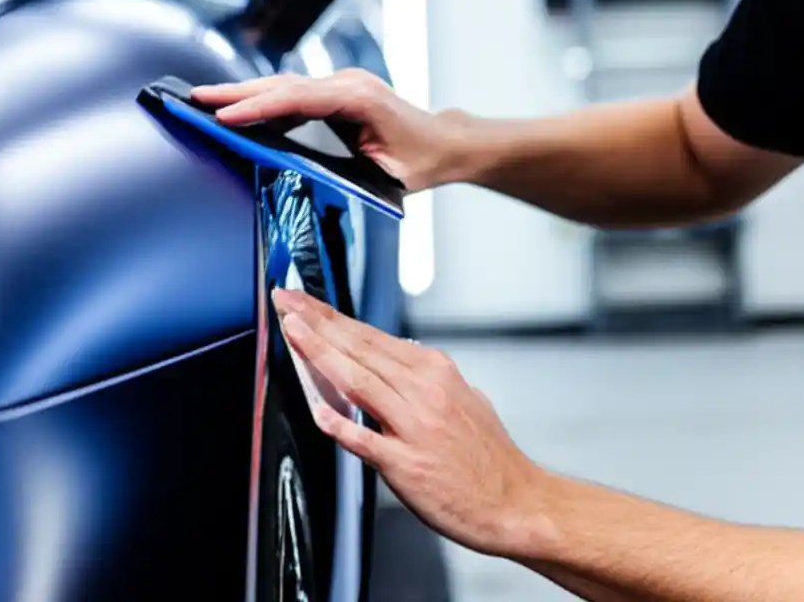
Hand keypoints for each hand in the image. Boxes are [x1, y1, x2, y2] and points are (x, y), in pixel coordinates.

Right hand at [191, 69, 476, 192]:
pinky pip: (291, 93)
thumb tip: (307, 176)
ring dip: (243, 93)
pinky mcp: (333, 92)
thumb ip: (350, 173)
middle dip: (236, 92)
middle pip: (282, 84)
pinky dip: (261, 99)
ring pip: (282, 85)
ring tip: (203, 99)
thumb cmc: (420, 160)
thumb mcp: (389, 176)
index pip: (298, 98)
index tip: (225, 115)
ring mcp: (340, 84)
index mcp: (359, 98)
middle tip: (195, 96)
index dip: (258, 106)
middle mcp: (347, 83)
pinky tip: (236, 108)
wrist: (443, 142)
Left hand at [270, 287, 555, 557]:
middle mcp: (424, 392)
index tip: (303, 301)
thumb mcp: (464, 399)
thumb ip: (427, 379)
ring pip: (359, 380)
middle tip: (286, 301)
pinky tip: (319, 412)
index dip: (330, 316)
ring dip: (321, 354)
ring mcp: (415, 426)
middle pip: (359, 348)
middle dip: (317, 321)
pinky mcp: (407, 464)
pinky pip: (367, 440)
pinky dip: (341, 424)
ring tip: (293, 333)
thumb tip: (398, 361)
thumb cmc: (489, 458)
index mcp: (436, 372)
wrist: (517, 503)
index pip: (370, 335)